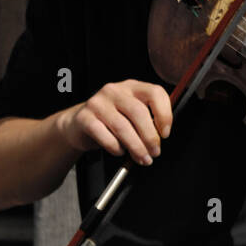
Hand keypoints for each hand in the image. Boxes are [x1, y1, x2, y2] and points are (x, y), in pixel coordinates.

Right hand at [56, 79, 172, 165]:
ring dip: (136, 147)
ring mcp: (98, 103)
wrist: (79, 125)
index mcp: (132, 87)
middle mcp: (115, 90)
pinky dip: (116, 148)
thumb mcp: (132, 114)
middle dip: (150, 137)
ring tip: (142, 158)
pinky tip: (120, 152)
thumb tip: (162, 136)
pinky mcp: (84, 118)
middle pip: (139, 112)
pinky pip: (105, 137)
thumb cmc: (113, 121)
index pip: (155, 93)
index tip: (165, 134)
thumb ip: (149, 120)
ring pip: (123, 127)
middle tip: (155, 152)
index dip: (164, 115)